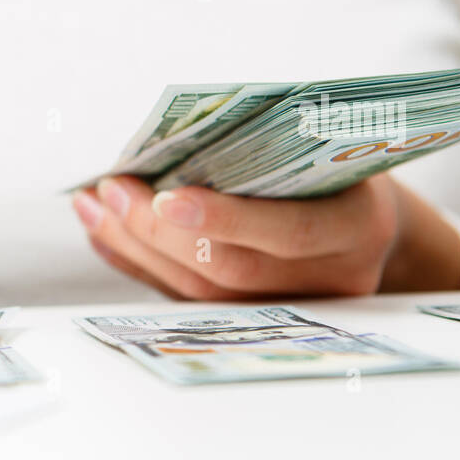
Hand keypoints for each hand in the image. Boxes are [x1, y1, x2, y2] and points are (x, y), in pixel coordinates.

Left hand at [71, 173, 459, 298]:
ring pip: (201, 292)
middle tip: (111, 190)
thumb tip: (168, 142)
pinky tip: (104, 233)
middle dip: (160, 232)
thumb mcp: (322, 142)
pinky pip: (184, 297)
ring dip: (135, 247)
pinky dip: (139, 265)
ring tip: (94, 206)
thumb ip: (265, 147)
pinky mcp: (250, 317)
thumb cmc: (334, 160)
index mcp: (357, 226)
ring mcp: (289, 307)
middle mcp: (329, 279)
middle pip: (232, 271)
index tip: (167, 197)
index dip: (226, 219)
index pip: (291, 231)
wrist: (366, 217)